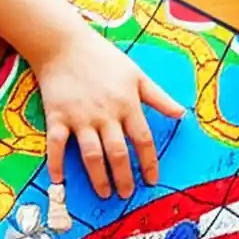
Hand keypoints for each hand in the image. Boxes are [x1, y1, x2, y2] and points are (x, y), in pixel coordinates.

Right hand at [33, 30, 183, 198]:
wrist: (64, 44)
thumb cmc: (103, 58)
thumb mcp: (137, 74)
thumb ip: (159, 97)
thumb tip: (181, 114)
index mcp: (127, 105)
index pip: (143, 140)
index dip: (149, 163)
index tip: (151, 180)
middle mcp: (105, 115)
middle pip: (118, 153)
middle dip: (124, 177)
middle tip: (126, 195)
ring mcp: (80, 117)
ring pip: (91, 154)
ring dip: (98, 177)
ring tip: (104, 193)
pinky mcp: (57, 117)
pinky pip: (56, 145)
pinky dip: (56, 164)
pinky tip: (59, 181)